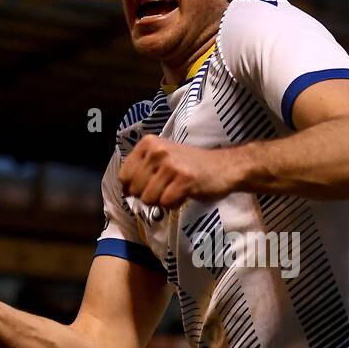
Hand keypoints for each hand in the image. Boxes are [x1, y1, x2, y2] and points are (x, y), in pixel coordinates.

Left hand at [118, 136, 238, 208]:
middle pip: (135, 190)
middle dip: (149, 196)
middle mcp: (157, 151)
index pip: (124, 176)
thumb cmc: (191, 165)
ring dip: (162, 201)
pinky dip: (174, 204)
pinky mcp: (184, 179)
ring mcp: (171, 165)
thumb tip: (124, 191)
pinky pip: (166, 203)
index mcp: (148, 143)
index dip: (132, 188)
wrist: (224, 166)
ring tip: (176, 190)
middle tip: (166, 189)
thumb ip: (141, 169)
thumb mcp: (162, 158)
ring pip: (149, 198)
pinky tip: (185, 194)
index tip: (147, 188)